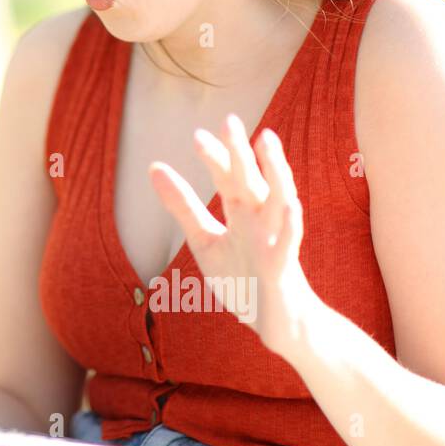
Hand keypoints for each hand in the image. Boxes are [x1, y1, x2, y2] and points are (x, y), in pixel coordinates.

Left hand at [146, 113, 316, 355]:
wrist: (276, 325)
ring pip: (278, 200)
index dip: (215, 158)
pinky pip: (289, 243)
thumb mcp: (205, 241)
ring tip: (267, 141)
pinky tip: (290, 204)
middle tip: (229, 120)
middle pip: (250, 180)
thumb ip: (183, 205)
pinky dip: (290, 224)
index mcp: (242, 213)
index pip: (227, 178)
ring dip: (275, 171)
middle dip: (240, 152)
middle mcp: (261, 220)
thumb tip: (154, 167)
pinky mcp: (284, 267)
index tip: (198, 135)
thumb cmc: (244, 279)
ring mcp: (275, 241)